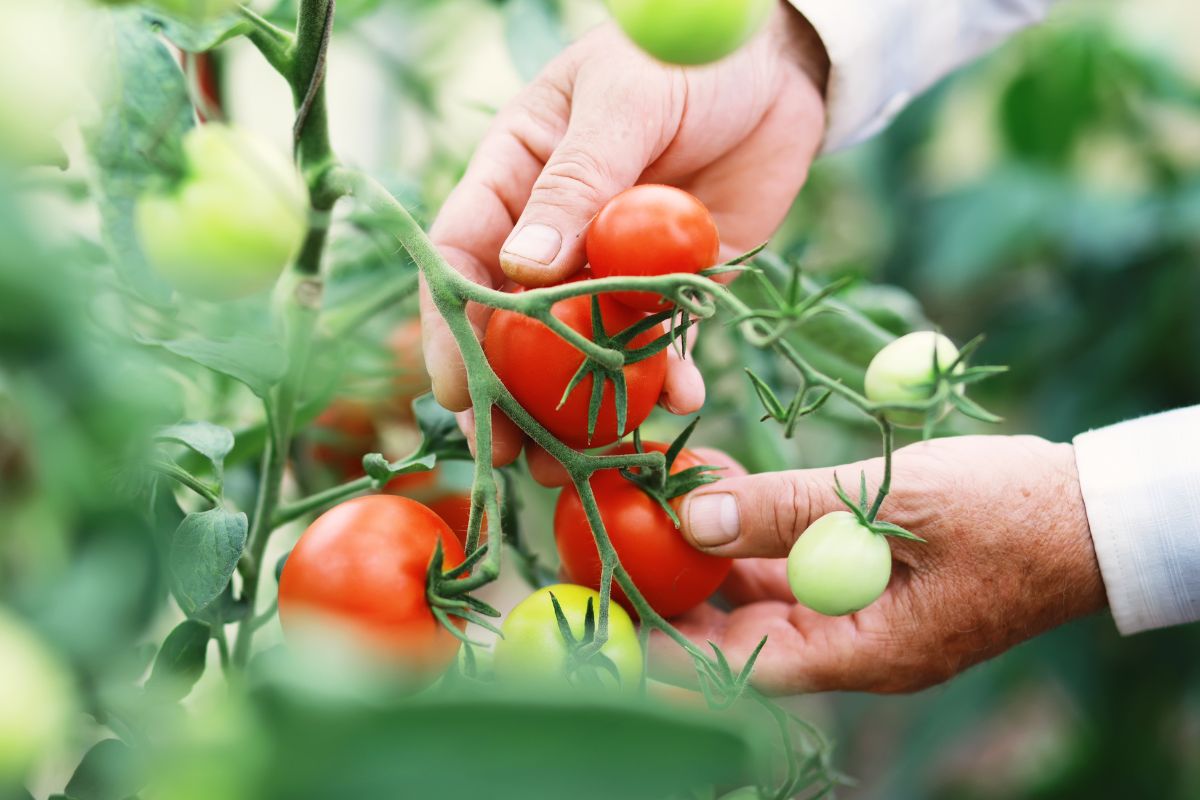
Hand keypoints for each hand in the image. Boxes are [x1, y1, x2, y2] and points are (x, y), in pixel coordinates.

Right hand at [421, 3, 828, 481]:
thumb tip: (520, 267)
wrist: (778, 69)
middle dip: (509, 389)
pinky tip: (681, 401)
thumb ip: (576, 184)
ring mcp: (612, 264)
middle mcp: (554, 231)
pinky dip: (669, 376)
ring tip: (580, 458)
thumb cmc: (683, 60)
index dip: (451, 323)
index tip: (454, 386)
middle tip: (510, 450)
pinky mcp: (672, 284)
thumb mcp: (623, 105)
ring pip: (584, 345)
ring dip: (580, 404)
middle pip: (515, 321)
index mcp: (515, 175)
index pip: (462, 254)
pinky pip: (662, 340)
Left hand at [654, 436, 1107, 693]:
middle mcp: (853, 643)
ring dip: (714, 542)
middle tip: (616, 544)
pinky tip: (719, 479)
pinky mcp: (868, 576)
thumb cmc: (1009, 513)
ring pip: (763, 587)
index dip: (672, 647)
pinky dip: (758, 522)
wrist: (1089, 510)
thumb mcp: (892, 500)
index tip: (611, 620)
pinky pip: (796, 558)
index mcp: (865, 653)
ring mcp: (862, 611)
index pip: (743, 669)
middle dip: (681, 587)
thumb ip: (788, 507)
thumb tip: (694, 516)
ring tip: (660, 493)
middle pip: (742, 628)